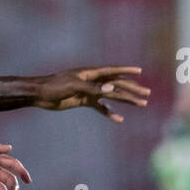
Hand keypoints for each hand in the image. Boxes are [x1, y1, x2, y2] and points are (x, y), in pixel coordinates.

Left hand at [33, 67, 149, 121]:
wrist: (41, 94)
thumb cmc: (56, 85)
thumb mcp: (75, 86)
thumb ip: (94, 88)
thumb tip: (112, 89)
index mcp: (92, 73)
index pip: (113, 71)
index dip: (127, 70)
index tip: (140, 71)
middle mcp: (93, 81)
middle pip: (117, 84)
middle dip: (132, 89)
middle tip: (147, 95)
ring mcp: (90, 91)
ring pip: (113, 96)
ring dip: (126, 100)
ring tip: (141, 104)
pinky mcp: (85, 101)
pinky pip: (101, 107)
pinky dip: (110, 113)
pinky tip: (119, 119)